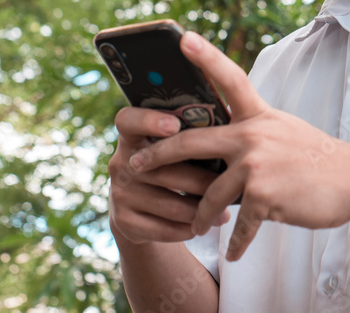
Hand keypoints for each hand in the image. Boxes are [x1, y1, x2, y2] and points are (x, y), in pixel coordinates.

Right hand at [108, 106, 229, 244]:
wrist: (142, 206)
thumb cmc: (173, 163)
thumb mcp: (175, 145)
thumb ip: (192, 134)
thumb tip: (231, 129)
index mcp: (132, 134)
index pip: (128, 120)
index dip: (149, 121)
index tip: (175, 126)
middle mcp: (120, 162)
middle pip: (165, 170)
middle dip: (202, 180)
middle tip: (230, 183)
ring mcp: (119, 192)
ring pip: (170, 204)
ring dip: (201, 211)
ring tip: (225, 212)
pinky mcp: (123, 220)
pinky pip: (162, 228)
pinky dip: (187, 229)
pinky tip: (204, 227)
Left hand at [128, 31, 349, 260]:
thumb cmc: (318, 160)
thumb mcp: (284, 132)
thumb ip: (252, 132)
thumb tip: (218, 143)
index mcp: (260, 116)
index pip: (230, 79)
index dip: (206, 57)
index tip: (182, 38)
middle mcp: (255, 135)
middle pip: (192, 142)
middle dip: (158, 155)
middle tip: (134, 164)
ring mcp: (258, 165)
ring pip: (209, 194)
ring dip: (200, 215)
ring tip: (195, 227)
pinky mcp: (264, 196)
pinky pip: (239, 224)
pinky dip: (236, 241)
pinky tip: (233, 251)